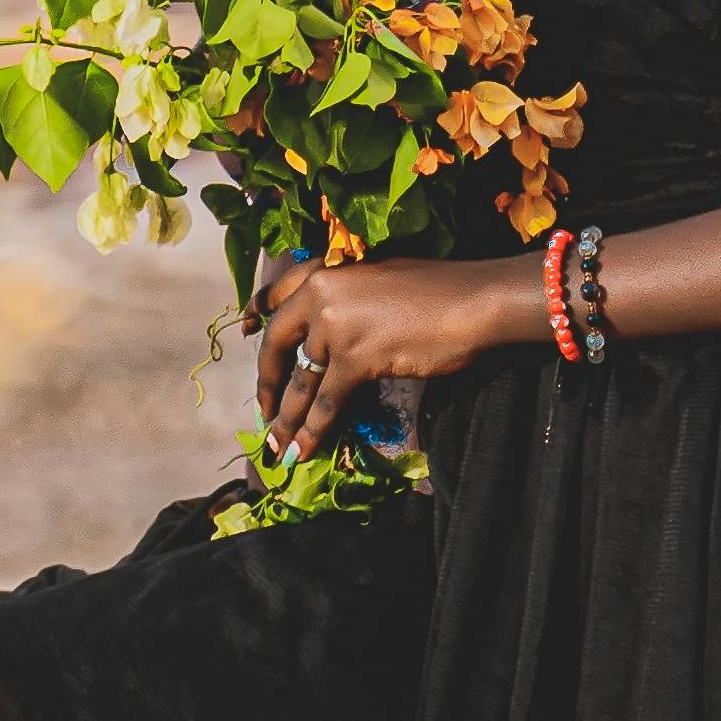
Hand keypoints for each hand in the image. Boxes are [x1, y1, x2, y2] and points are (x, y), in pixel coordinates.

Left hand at [256, 246, 535, 438]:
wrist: (474, 301)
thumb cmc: (440, 289)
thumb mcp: (382, 279)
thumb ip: (350, 296)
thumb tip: (335, 331)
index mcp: (327, 269)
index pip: (278, 292)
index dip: (257, 314)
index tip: (246, 330)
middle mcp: (321, 293)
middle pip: (276, 341)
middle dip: (265, 381)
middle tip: (261, 408)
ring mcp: (335, 325)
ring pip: (299, 381)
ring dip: (285, 419)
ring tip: (276, 447)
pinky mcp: (354, 357)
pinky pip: (326, 403)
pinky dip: (312, 431)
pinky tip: (302, 452)